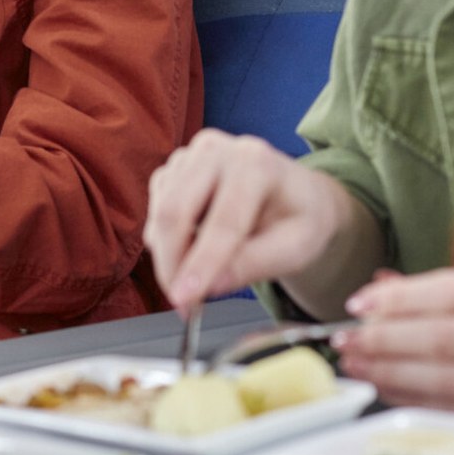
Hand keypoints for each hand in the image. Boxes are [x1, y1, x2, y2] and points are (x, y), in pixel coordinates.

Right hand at [143, 129, 346, 309]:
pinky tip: (193, 249)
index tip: (185, 301)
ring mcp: (189, 156)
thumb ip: (253, 264)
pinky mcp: (172, 170)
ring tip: (196, 279)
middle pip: (175, 212)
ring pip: (159, 215)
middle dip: (172, 265)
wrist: (294, 195)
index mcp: (256, 163)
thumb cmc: (299, 219)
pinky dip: (166, 241)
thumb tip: (207, 286)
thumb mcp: (294, 248)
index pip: (222, 222)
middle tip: (181, 304)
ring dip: (169, 256)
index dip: (200, 265)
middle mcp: (216, 150)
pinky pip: (154, 213)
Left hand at [333, 269, 453, 416]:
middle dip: (384, 338)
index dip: (400, 298)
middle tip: (345, 340)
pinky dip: (415, 399)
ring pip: (448, 379)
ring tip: (354, 364)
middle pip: (444, 337)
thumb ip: (444, 292)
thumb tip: (383, 281)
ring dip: (390, 372)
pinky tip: (383, 387)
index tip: (356, 304)